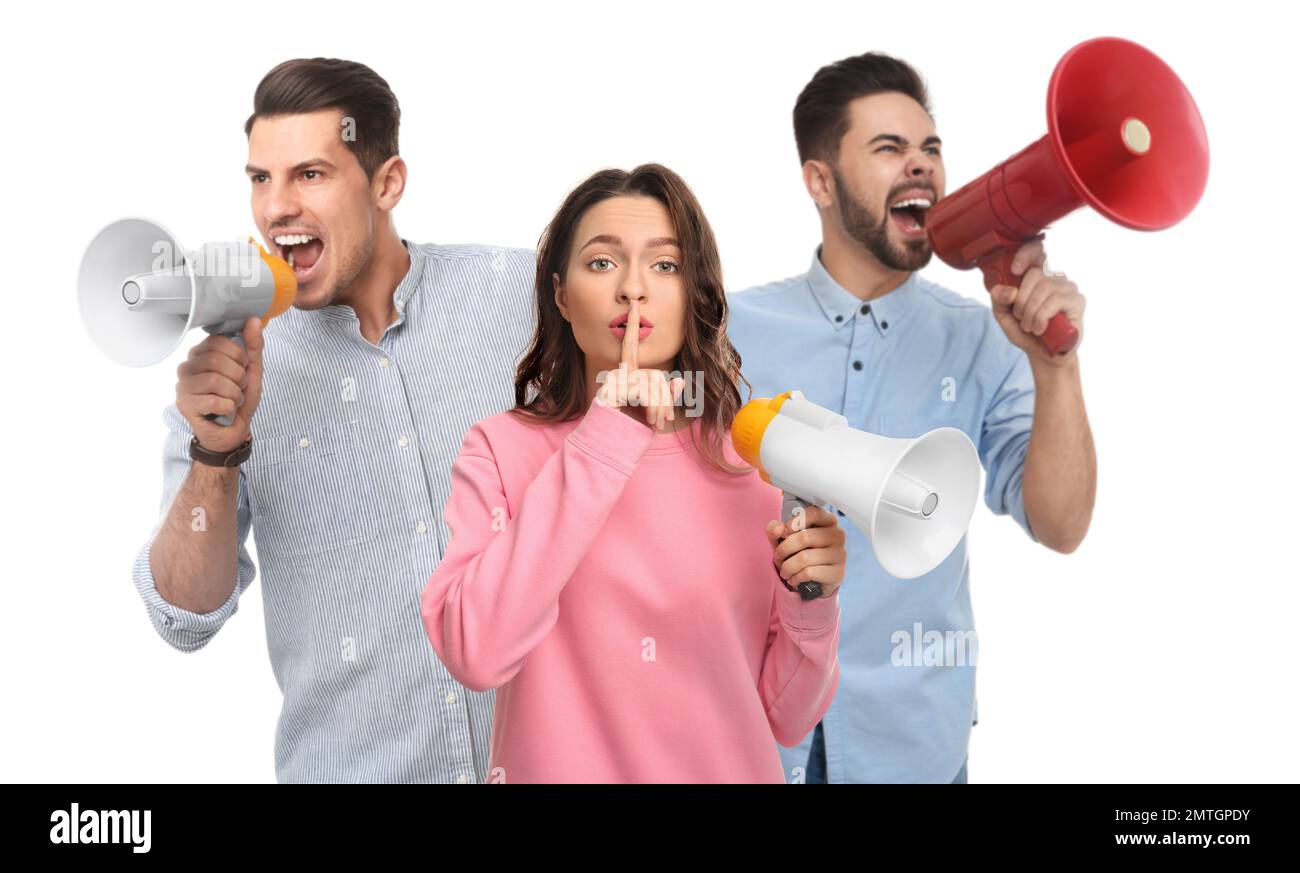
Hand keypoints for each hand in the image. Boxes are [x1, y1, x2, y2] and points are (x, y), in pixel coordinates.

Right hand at [175, 317, 264, 451]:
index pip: (218, 341)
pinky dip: (229, 406)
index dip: (238, 355)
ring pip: (214, 380)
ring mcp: (183, 385)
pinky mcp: (184, 404)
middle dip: (238, 376)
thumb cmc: (238, 399)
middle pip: (215, 360)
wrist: (233, 431)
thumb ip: (253, 346)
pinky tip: (226, 410)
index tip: (243, 368)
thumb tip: (254, 320)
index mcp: (202, 354)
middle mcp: (188, 366)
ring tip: (234, 399)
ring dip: (235, 393)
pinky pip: (214, 400)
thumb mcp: (252, 370)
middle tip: (240, 387)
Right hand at [595, 297, 684, 430]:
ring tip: (657, 424)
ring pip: (653, 384)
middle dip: (665, 399)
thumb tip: (681, 380)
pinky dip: (654, 408)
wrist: (607, 446)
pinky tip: (650, 422)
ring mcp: (613, 381)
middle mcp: (618, 373)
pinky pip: (645, 392)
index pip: (630, 345)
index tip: (635, 305)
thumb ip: (666, 396)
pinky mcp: (613, 391)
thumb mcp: (653, 411)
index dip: (632, 326)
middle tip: (664, 420)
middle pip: (655, 374)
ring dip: (661, 407)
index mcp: (626, 374)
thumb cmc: (629, 429)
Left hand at [764, 505, 846, 597]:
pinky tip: (794, 579)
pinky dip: (795, 577)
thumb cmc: (800, 554)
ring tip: (784, 571)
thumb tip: (776, 529)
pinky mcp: (838, 572)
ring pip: (805, 558)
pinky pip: (809, 573)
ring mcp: (840, 554)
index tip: (783, 533)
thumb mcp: (785, 539)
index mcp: (827, 520)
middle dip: (784, 550)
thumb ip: (777, 530)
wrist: (814, 581)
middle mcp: (837, 535)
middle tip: (778, 558)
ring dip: (787, 567)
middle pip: (804, 537)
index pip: (813, 513)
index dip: (793, 523)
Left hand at [989, 239, 1085, 365]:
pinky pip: (1055, 300)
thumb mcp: (1004, 316)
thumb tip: (1006, 289)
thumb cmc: (1026, 331)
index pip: (1036, 250)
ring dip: (1031, 312)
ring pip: (1044, 288)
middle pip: (1034, 275)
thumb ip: (999, 300)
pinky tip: (1041, 328)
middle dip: (1021, 301)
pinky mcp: (1077, 300)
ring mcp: (1067, 287)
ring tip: (1031, 327)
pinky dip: (1042, 317)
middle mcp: (1053, 278)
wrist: (1044, 354)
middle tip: (1021, 319)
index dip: (1026, 253)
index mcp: (1035, 276)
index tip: (1014, 269)